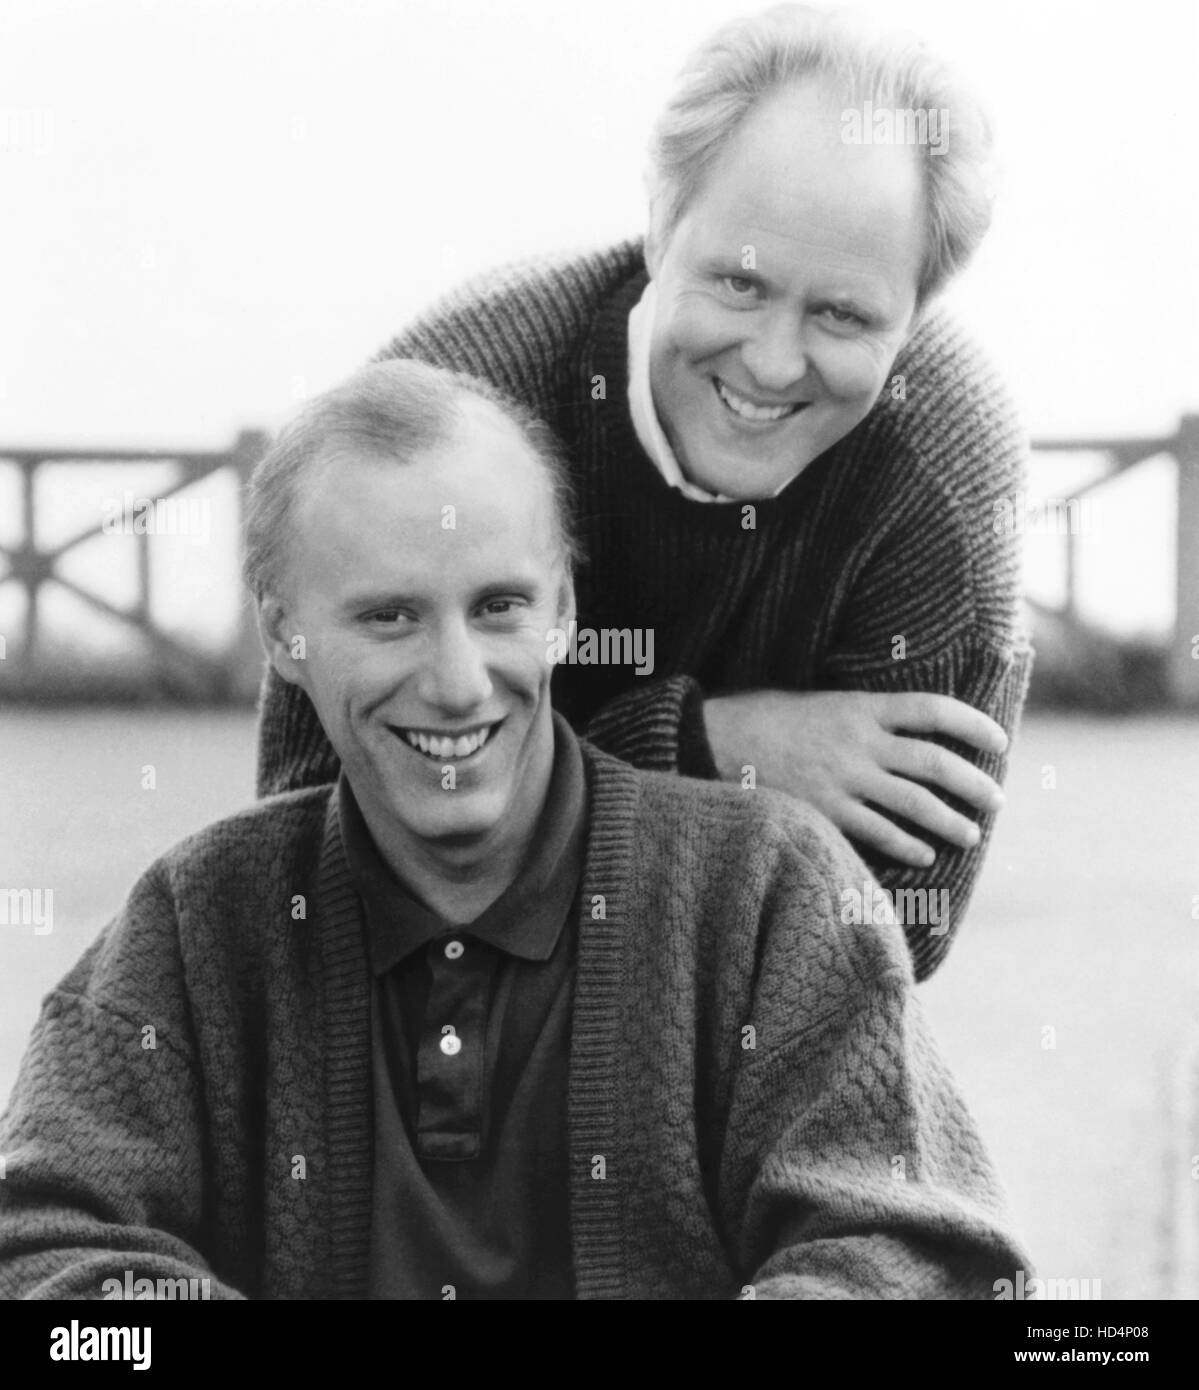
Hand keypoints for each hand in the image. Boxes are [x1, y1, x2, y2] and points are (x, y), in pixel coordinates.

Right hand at [702, 690, 1007, 867]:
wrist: (713, 740)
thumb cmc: (764, 718)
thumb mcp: (818, 702)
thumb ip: (859, 716)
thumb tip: (901, 731)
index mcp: (859, 705)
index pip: (932, 708)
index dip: (973, 724)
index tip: (999, 741)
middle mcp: (857, 741)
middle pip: (934, 762)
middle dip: (974, 783)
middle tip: (997, 799)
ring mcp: (842, 778)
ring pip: (914, 803)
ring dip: (950, 822)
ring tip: (970, 834)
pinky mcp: (824, 810)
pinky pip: (877, 833)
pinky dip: (906, 846)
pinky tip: (923, 855)